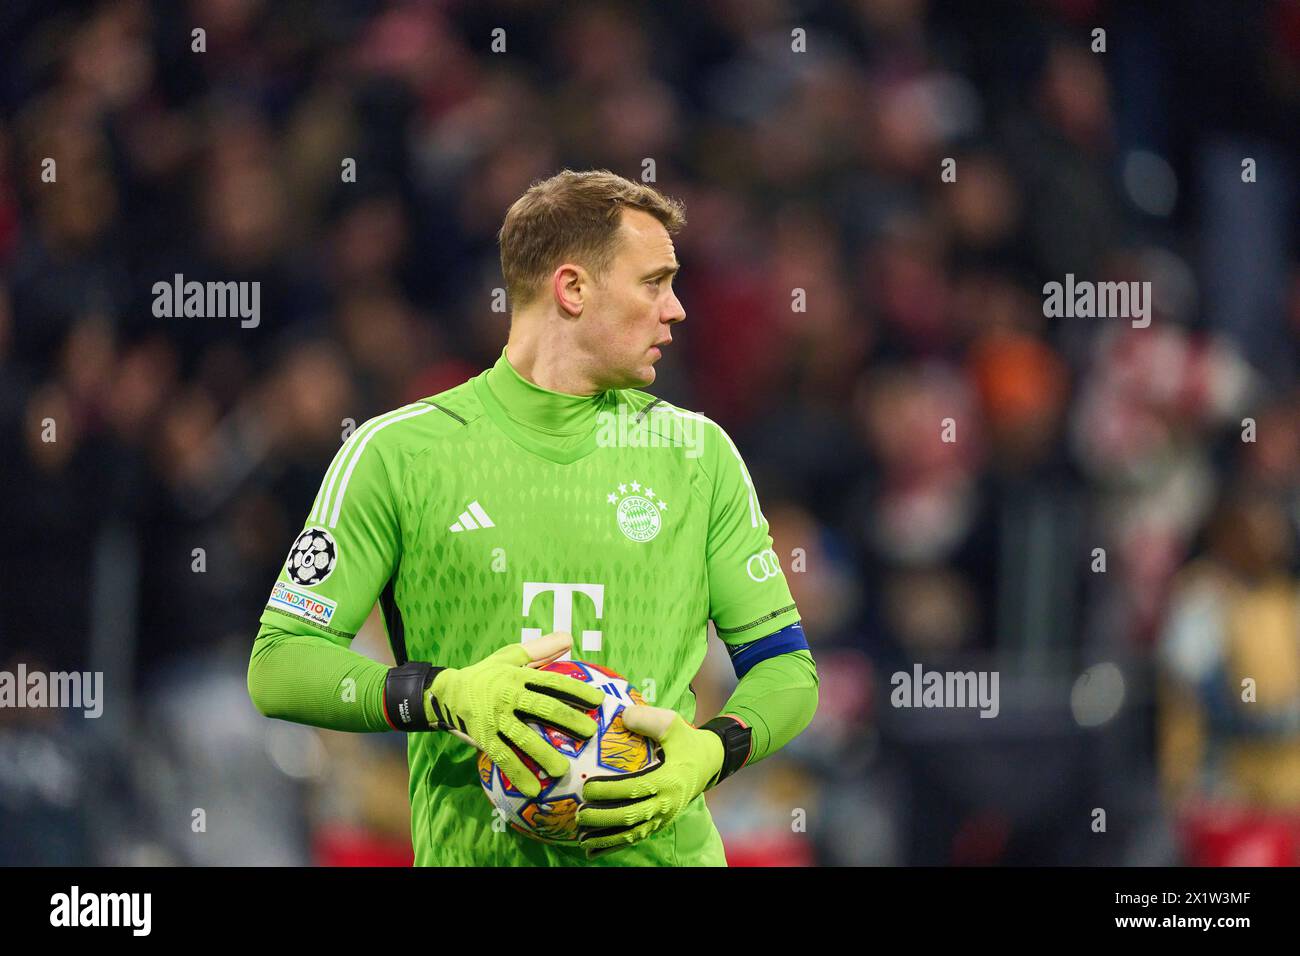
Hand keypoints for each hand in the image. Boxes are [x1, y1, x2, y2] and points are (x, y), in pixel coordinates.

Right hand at [426, 632, 605, 797]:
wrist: (447, 691)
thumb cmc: (487, 674)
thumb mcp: (510, 656)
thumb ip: (540, 650)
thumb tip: (570, 639)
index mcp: (518, 676)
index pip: (552, 682)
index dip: (576, 690)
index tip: (599, 701)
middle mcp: (508, 696)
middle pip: (542, 708)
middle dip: (568, 720)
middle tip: (590, 733)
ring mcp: (496, 719)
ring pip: (523, 737)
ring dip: (543, 754)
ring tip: (563, 770)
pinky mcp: (484, 737)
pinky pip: (503, 757)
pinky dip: (517, 773)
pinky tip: (533, 789)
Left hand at [577, 704, 724, 856]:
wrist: (709, 763)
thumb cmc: (686, 742)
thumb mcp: (674, 724)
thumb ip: (650, 719)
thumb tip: (623, 716)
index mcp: (669, 780)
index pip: (634, 789)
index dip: (609, 791)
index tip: (587, 787)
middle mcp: (667, 804)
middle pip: (630, 817)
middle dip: (602, 818)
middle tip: (579, 814)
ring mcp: (664, 817)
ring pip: (631, 834)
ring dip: (605, 838)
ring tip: (581, 837)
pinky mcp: (660, 824)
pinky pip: (635, 838)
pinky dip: (614, 846)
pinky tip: (593, 850)